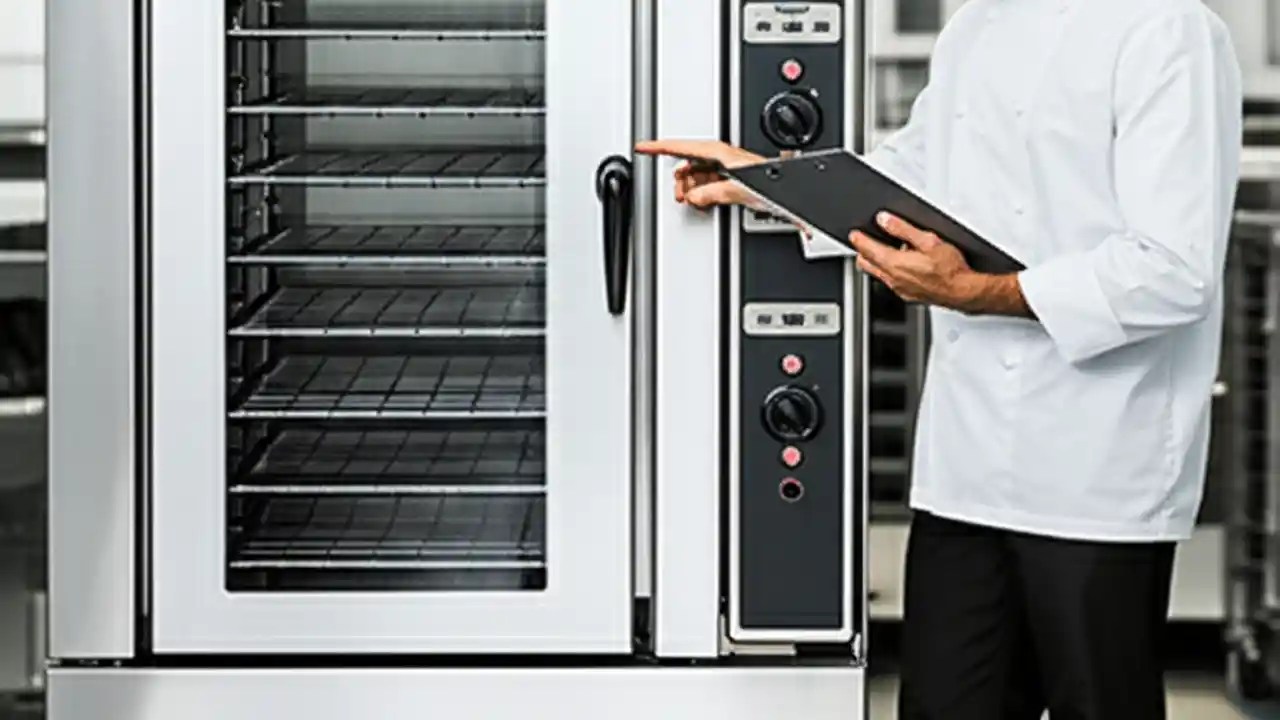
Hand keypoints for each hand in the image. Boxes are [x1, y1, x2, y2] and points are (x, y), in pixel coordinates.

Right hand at [635, 139, 763, 209]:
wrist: (791, 189)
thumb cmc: (772, 183)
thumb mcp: (737, 190)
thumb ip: (711, 193)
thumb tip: (694, 196)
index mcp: (720, 153)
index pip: (681, 148)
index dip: (659, 147)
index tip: (642, 147)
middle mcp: (723, 156)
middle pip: (688, 163)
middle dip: (679, 179)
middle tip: (678, 194)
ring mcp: (728, 165)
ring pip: (699, 174)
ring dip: (692, 187)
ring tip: (692, 199)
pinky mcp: (734, 176)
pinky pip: (710, 181)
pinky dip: (703, 190)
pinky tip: (704, 199)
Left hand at [849, 212, 984, 309]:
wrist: (963, 291)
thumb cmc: (950, 269)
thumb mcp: (927, 240)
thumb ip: (903, 229)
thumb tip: (885, 220)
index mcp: (895, 263)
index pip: (867, 250)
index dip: (859, 240)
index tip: (854, 234)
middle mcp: (893, 278)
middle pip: (867, 264)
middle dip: (862, 252)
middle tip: (863, 242)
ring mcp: (899, 289)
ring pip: (878, 274)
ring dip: (876, 262)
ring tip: (884, 251)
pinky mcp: (907, 295)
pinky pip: (890, 282)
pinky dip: (889, 272)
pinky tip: (901, 266)